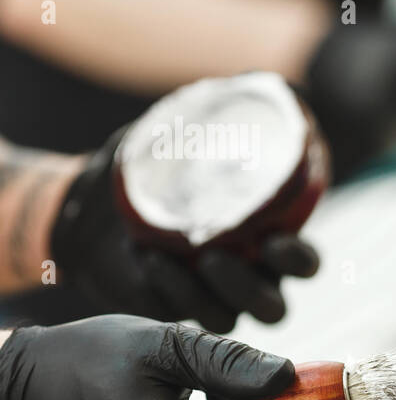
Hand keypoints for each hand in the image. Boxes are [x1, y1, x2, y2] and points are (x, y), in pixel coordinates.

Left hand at [49, 127, 319, 332]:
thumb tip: (270, 81)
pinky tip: (149, 256)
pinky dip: (169, 290)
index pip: (304, 264)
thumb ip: (230, 112)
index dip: (299, 260)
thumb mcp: (190, 134)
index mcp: (265, 240)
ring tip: (189, 258)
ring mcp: (206, 298)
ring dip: (213, 295)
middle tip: (222, 255)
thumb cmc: (152, 164)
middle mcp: (244, 277)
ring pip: (231, 318)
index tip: (276, 239)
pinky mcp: (167, 308)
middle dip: (255, 287)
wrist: (87, 199)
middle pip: (275, 306)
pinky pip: (179, 316)